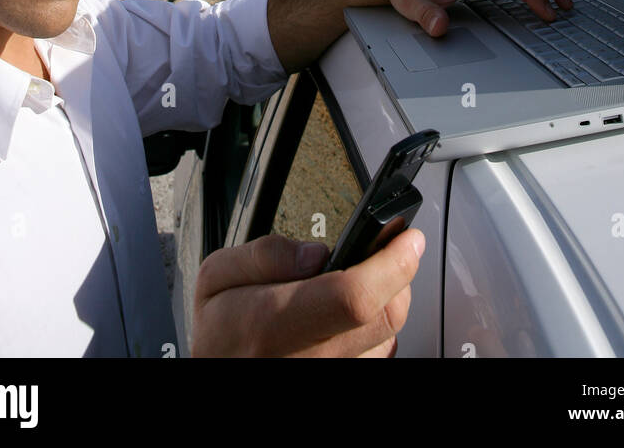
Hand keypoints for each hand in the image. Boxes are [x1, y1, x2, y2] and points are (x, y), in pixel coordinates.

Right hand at [191, 227, 423, 357]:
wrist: (216, 375)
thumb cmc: (219, 332)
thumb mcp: (217, 277)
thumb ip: (265, 255)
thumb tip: (315, 253)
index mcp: (274, 324)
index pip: (353, 297)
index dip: (391, 264)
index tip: (407, 238)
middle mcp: (309, 359)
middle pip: (385, 317)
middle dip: (399, 275)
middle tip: (390, 249)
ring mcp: (328, 377)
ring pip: (387, 338)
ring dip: (387, 303)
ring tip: (360, 282)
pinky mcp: (341, 384)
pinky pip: (376, 358)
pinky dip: (375, 332)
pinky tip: (351, 318)